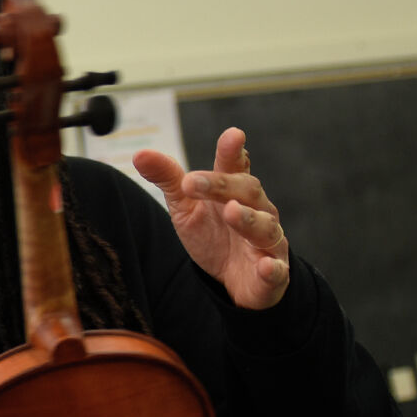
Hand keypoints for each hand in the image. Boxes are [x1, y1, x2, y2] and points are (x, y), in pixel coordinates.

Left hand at [132, 126, 290, 309]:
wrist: (233, 281)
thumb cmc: (213, 235)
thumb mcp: (185, 206)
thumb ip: (168, 179)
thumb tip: (140, 154)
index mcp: (234, 191)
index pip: (236, 166)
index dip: (233, 152)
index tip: (232, 135)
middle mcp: (258, 210)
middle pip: (247, 191)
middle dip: (223, 185)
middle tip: (194, 183)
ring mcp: (267, 241)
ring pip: (264, 227)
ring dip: (248, 219)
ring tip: (230, 212)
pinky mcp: (273, 272)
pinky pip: (276, 269)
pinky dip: (272, 268)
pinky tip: (265, 267)